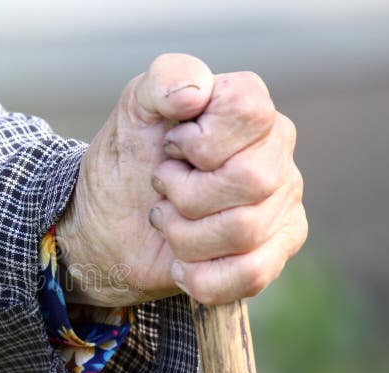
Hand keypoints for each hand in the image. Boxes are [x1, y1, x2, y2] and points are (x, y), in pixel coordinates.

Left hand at [55, 53, 306, 305]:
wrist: (109, 229)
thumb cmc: (127, 165)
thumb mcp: (133, 111)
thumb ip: (164, 80)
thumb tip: (197, 92)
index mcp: (248, 110)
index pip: (250, 112)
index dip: (198, 140)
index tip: (168, 149)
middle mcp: (275, 154)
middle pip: (251, 179)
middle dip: (185, 194)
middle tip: (162, 191)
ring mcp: (280, 206)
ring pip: (245, 230)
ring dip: (184, 235)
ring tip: (167, 223)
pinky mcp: (273, 253)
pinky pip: (252, 274)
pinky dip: (202, 276)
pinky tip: (181, 265)